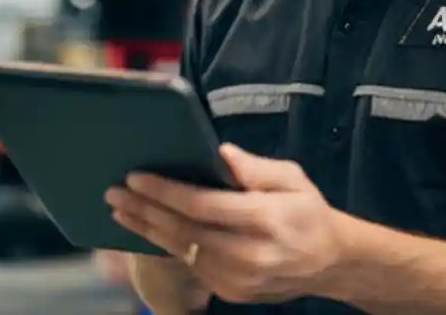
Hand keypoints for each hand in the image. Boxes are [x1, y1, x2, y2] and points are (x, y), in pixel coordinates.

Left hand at [106, 143, 346, 304]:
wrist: (331, 263)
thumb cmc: (308, 212)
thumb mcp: (291, 178)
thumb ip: (255, 167)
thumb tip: (219, 153)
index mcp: (264, 218)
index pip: (202, 205)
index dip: (165, 192)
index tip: (137, 177)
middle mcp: (249, 252)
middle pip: (183, 231)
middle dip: (144, 210)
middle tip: (114, 192)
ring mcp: (239, 278)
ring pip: (182, 251)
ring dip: (146, 230)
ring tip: (120, 211)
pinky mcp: (232, 291)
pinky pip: (191, 266)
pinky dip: (166, 247)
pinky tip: (148, 231)